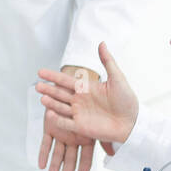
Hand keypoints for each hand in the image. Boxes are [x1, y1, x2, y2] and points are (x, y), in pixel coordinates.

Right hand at [36, 42, 139, 170]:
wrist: (133, 122)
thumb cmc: (127, 100)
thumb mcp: (118, 78)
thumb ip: (108, 61)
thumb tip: (102, 43)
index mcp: (86, 88)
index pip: (66, 81)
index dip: (53, 76)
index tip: (40, 72)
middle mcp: (80, 101)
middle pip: (60, 94)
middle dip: (48, 90)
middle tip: (37, 86)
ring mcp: (80, 114)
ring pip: (61, 108)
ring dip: (51, 103)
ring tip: (42, 98)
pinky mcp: (82, 127)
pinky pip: (67, 123)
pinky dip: (58, 120)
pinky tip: (50, 114)